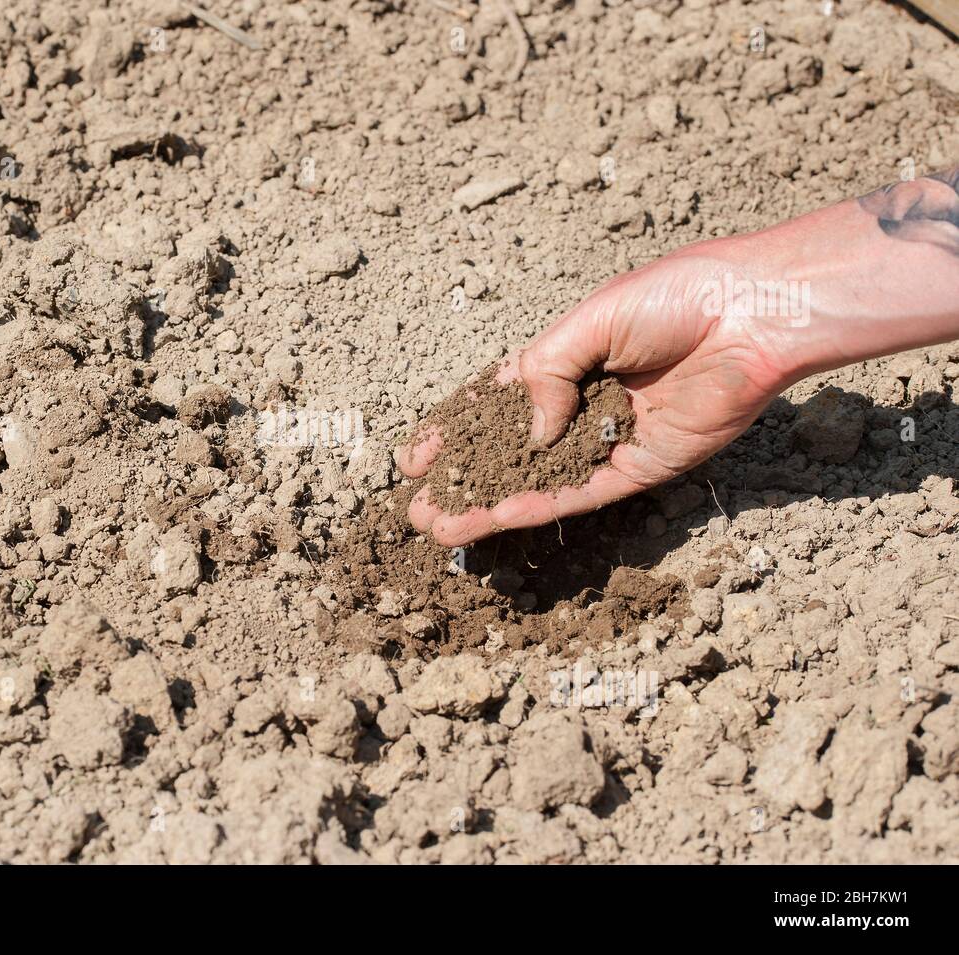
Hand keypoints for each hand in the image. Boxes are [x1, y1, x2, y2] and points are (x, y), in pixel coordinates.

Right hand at [398, 241, 793, 545]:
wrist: (752, 315)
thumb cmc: (674, 298)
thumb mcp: (589, 321)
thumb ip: (546, 375)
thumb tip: (530, 435)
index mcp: (562, 362)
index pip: (494, 404)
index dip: (453, 431)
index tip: (413, 458)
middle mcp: (579, 406)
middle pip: (507, 452)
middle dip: (462, 480)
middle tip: (419, 507)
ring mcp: (607, 441)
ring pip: (537, 482)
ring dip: (489, 506)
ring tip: (441, 529)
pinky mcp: (641, 468)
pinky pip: (582, 494)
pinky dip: (540, 507)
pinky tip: (498, 518)